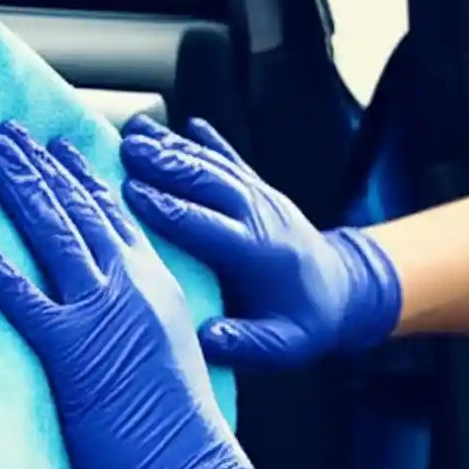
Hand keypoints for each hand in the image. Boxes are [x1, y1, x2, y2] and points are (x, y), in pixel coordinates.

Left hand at [0, 121, 261, 468]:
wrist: (189, 463)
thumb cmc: (179, 421)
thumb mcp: (170, 348)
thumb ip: (143, 316)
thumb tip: (118, 310)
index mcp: (155, 283)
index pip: (114, 216)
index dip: (82, 178)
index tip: (61, 151)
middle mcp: (130, 285)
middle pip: (79, 210)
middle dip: (41, 167)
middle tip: (11, 136)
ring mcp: (101, 312)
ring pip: (54, 233)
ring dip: (19, 189)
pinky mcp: (70, 348)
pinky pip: (25, 298)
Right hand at [118, 115, 401, 367]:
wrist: (343, 290)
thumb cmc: (305, 321)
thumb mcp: (284, 345)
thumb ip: (247, 343)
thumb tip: (207, 339)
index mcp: (258, 254)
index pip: (206, 226)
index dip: (168, 208)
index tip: (131, 193)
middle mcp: (260, 216)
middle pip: (208, 183)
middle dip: (165, 164)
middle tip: (124, 150)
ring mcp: (262, 197)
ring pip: (216, 165)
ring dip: (176, 146)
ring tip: (136, 130)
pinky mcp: (262, 190)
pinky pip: (234, 161)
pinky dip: (212, 141)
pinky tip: (189, 123)